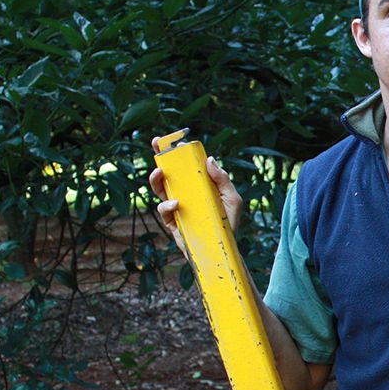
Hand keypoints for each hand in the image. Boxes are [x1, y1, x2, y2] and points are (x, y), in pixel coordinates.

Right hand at [149, 137, 243, 256]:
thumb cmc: (228, 223)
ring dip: (156, 179)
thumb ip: (223, 180)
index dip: (178, 153)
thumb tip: (210, 159)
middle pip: (169, 173)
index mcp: (199, 186)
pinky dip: (166, 206)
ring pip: (160, 189)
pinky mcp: (172, 223)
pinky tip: (175, 203)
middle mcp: (186, 194)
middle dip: (160, 157)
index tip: (173, 140)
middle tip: (157, 144)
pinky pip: (163, 211)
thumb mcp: (232, 199)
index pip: (187, 166)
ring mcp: (177, 207)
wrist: (223, 249)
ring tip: (159, 172)